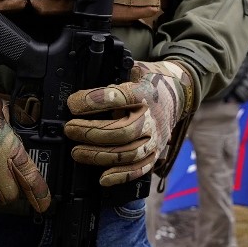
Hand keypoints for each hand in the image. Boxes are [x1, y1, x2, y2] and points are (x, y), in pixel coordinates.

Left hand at [64, 59, 194, 187]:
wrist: (178, 91)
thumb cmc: (149, 80)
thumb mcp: (133, 68)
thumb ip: (113, 74)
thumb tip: (83, 79)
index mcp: (145, 93)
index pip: (119, 98)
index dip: (94, 101)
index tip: (73, 104)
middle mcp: (152, 118)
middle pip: (122, 131)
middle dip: (91, 132)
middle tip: (69, 129)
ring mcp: (156, 138)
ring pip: (128, 153)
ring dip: (99, 155)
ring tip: (76, 152)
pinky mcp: (156, 153)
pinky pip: (140, 169)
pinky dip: (121, 176)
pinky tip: (103, 178)